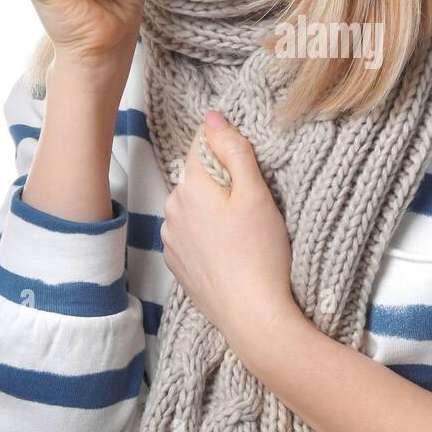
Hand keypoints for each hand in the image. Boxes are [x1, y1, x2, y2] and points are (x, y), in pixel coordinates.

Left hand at [159, 109, 296, 356]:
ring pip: (194, 205)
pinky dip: (208, 235)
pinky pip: (191, 233)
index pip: (201, 143)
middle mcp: (171, 208)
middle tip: (254, 204)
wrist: (252, 315)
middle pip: (198, 176)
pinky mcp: (176, 263)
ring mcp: (171, 238)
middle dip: (222, 181)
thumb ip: (234, 150)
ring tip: (243, 231)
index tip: (247, 164)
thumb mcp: (256, 194)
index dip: (226, 146)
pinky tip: (230, 250)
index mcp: (190, 186)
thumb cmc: (260, 253)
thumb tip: (213, 116)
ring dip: (214, 208)